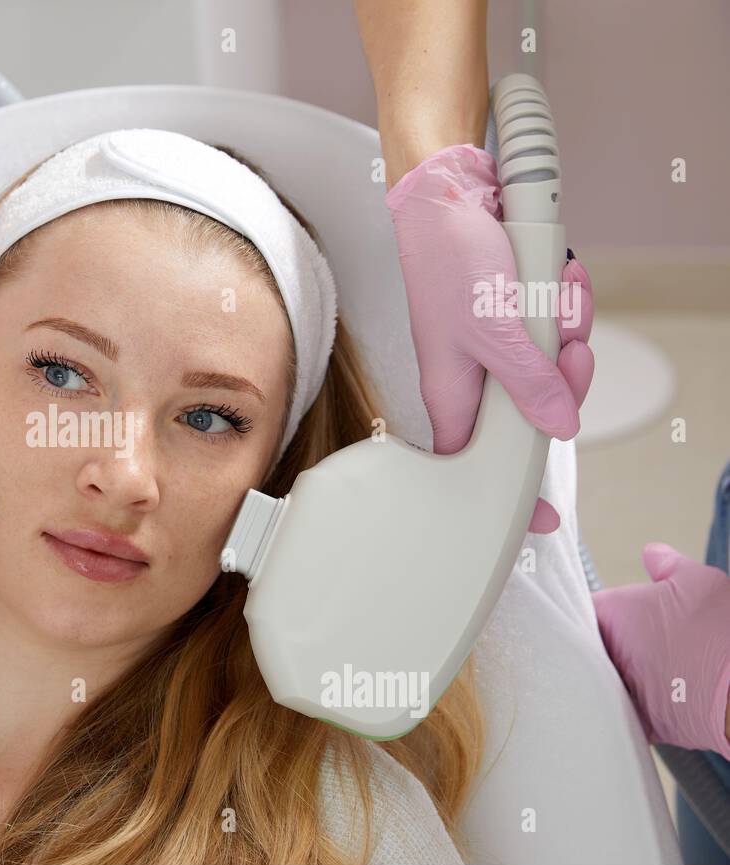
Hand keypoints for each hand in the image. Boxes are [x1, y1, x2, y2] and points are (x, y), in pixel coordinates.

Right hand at [385, 143, 595, 533]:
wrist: (448, 194)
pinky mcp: (516, 312)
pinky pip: (558, 323)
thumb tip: (560, 425)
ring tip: (553, 298)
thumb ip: (529, 385)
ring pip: (554, 363)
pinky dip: (566, 300)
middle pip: (536, 408)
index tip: (541, 518)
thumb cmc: (447, 260)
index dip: (509, 492)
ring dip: (568, 328)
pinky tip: (557, 278)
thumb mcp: (495, 332)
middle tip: (566, 354)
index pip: (478, 462)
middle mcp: (474, 374)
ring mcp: (497, 343)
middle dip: (563, 378)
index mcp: (452, 394)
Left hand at [592, 543, 729, 759]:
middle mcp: (603, 653)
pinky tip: (654, 694)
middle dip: (604, 639)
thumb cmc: (724, 630)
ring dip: (616, 671)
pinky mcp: (639, 722)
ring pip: (601, 677)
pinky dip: (632, 703)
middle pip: (586, 643)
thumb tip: (652, 553)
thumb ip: (668, 565)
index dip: (595, 608)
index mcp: (610, 613)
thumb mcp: (700, 582)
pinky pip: (623, 710)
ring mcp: (617, 690)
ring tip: (653, 665)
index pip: (581, 605)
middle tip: (635, 637)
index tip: (612, 609)